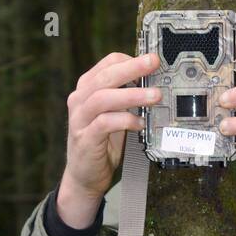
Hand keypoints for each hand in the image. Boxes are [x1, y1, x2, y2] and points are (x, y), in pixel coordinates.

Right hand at [58, 51, 161, 226]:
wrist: (85, 175)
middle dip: (133, 68)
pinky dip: (125, 120)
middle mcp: (80, 100)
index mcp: (87, 89)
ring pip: (103, 98)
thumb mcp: (115, 114)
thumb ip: (127, 98)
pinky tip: (140, 123)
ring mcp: (80, 119)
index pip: (107, 64)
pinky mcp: (85, 138)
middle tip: (154, 63)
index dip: (130, 60)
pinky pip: (105, 123)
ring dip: (132, 95)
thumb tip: (155, 83)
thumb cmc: (103, 142)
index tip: (152, 61)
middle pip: (106, 76)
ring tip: (155, 95)